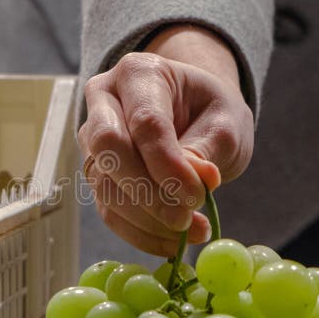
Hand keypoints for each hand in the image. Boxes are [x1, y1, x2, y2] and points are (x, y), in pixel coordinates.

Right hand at [78, 25, 253, 255]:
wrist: (193, 116)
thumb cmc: (210, 111)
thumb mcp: (226, 120)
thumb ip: (209, 149)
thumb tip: (197, 182)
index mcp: (139, 73)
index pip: (145, 122)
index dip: (168, 165)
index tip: (199, 196)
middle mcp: (104, 100)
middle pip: (109, 148)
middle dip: (148, 193)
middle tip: (186, 220)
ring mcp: (93, 138)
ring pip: (104, 184)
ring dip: (147, 220)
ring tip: (193, 233)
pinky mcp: (96, 173)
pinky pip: (108, 209)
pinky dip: (140, 234)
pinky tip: (173, 244)